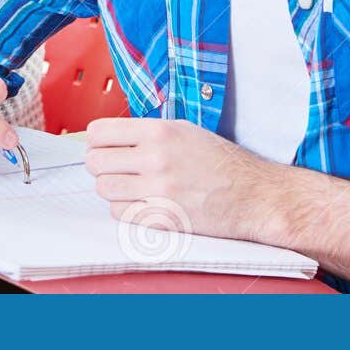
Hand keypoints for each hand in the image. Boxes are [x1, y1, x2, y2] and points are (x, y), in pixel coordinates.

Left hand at [84, 117, 287, 243]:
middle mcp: (156, 158)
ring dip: (112, 189)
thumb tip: (110, 139)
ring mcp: (159, 191)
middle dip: (100, 166)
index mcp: (159, 131)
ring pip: (104, 190)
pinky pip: (121, 214)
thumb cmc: (222, 161)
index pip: (98, 133)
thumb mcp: (185, 130)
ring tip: (129, 187)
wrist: (254, 195)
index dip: (96, 141)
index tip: (103, 146)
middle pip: (95, 163)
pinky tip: (142, 203)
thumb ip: (147, 132)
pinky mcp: (164, 219)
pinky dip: (126, 210)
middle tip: (114, 169)